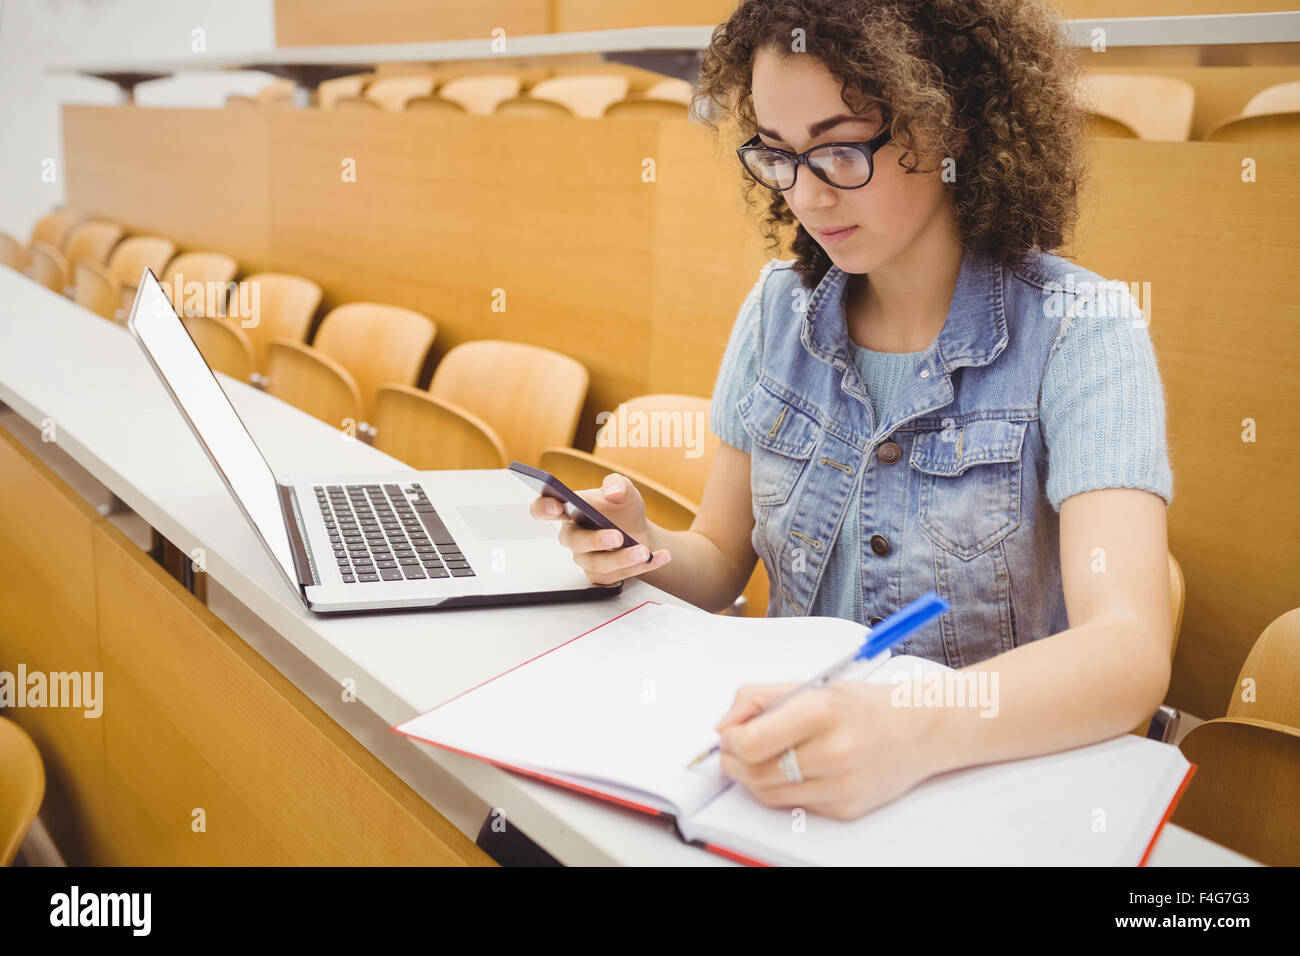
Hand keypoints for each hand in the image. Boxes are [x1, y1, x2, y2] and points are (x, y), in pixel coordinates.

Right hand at [528, 472, 670, 585]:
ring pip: (598, 564)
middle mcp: (574, 537)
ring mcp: (587, 559)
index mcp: (570, 511)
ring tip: (643, 551)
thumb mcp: (625, 490)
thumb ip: (617, 484)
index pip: (543, 509)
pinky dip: (643, 566)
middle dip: (596, 540)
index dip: (544, 508)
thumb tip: (612, 492)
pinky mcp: (602, 576)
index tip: (557, 506)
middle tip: (617, 536)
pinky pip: (619, 576)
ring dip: (623, 558)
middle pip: (574, 541)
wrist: (640, 531)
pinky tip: (659, 557)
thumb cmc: (622, 509)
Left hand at [714, 680, 941, 820]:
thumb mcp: (810, 686)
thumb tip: (722, 725)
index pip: (752, 742)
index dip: (730, 740)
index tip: (729, 731)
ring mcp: (841, 785)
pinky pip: (794, 804)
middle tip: (734, 746)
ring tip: (760, 756)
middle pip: (755, 773)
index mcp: (822, 712)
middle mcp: (834, 752)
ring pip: (768, 794)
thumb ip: (758, 698)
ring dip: (752, 777)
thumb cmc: (860, 705)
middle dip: (733, 760)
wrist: (918, 731)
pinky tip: (793, 769)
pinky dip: (782, 788)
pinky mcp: (846, 809)